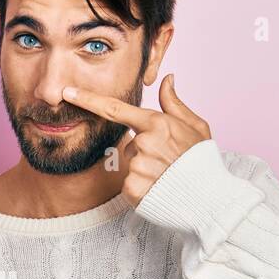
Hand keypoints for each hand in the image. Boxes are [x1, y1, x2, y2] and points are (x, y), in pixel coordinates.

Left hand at [61, 74, 211, 206]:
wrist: (210, 200)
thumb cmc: (203, 162)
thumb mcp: (196, 127)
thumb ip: (175, 103)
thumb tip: (167, 78)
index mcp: (157, 124)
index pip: (115, 109)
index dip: (88, 100)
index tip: (68, 93)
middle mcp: (144, 143)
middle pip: (130, 144)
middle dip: (145, 152)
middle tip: (169, 163)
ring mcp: (137, 166)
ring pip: (130, 164)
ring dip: (144, 170)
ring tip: (167, 177)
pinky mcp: (132, 188)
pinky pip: (128, 184)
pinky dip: (141, 188)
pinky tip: (159, 189)